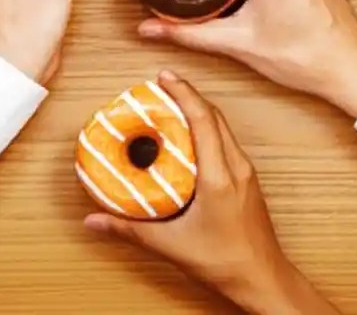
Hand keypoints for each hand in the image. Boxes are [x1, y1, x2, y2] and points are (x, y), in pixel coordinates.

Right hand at [84, 72, 336, 314]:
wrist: (263, 280)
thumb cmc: (224, 263)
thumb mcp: (170, 245)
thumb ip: (129, 230)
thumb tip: (94, 220)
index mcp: (219, 177)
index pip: (203, 120)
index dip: (183, 93)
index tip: (164, 77)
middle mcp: (237, 168)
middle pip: (215, 117)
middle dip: (188, 95)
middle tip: (162, 86)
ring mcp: (246, 173)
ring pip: (224, 128)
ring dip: (199, 111)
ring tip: (172, 106)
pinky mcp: (248, 180)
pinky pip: (227, 143)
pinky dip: (208, 130)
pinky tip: (190, 137)